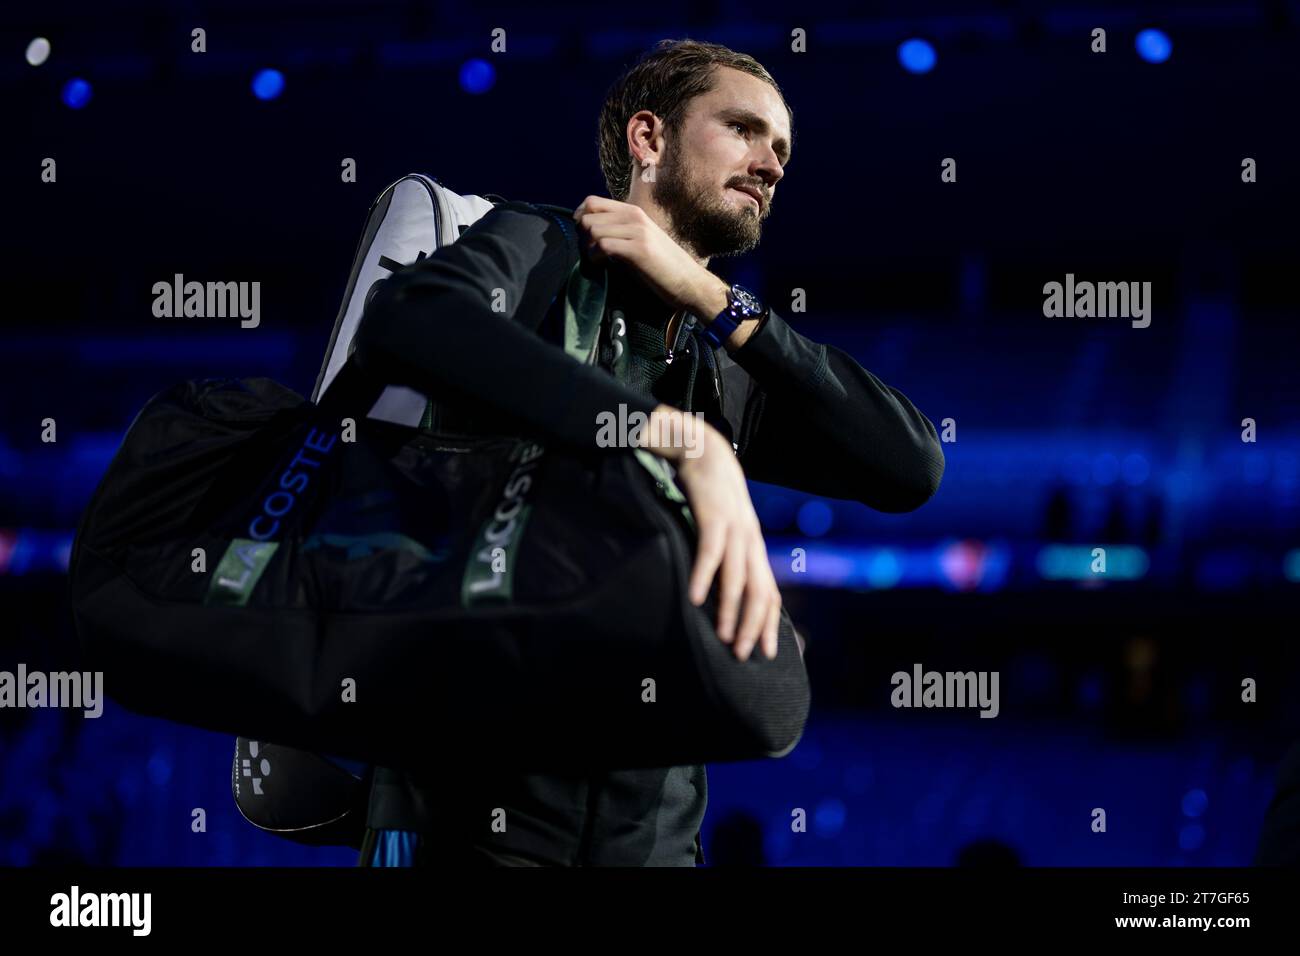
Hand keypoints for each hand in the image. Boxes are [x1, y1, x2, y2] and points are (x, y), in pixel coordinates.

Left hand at [573, 196, 716, 312]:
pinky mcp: (638, 249)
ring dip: (587, 249)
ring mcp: (637, 231)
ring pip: (592, 230)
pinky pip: (603, 245)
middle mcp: (634, 216)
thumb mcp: (639, 239)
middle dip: (581, 237)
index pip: (592, 201)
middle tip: (589, 254)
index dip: (580, 218)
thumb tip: (588, 233)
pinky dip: (596, 258)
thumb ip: (619, 230)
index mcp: (633, 211)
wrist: (690, 282)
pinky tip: (602, 266)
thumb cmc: (663, 265)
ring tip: (597, 262)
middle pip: (587, 216)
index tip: (583, 237)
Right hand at [639, 405, 780, 661]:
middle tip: (741, 654)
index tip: (764, 653)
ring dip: (730, 610)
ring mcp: (736, 528)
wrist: (704, 449)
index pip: (770, 593)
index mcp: (754, 547)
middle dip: (752, 626)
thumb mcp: (725, 526)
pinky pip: (711, 552)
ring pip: (738, 578)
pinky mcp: (714, 516)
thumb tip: (721, 589)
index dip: (768, 624)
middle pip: (761, 592)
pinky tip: (697, 598)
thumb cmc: (711, 492)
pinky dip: (706, 576)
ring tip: (721, 636)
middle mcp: (751, 541)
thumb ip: (728, 554)